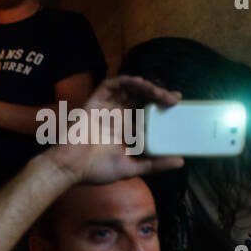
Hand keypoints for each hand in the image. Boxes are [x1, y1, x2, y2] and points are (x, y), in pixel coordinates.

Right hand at [45, 75, 184, 183]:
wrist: (70, 168)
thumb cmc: (95, 169)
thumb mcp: (132, 168)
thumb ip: (154, 165)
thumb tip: (180, 162)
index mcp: (122, 128)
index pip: (144, 111)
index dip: (160, 105)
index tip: (177, 106)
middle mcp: (115, 115)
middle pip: (140, 97)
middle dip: (158, 94)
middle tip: (174, 100)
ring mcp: (105, 107)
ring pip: (128, 88)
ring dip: (147, 87)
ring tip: (161, 94)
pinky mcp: (94, 102)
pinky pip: (111, 85)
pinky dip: (126, 80)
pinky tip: (141, 84)